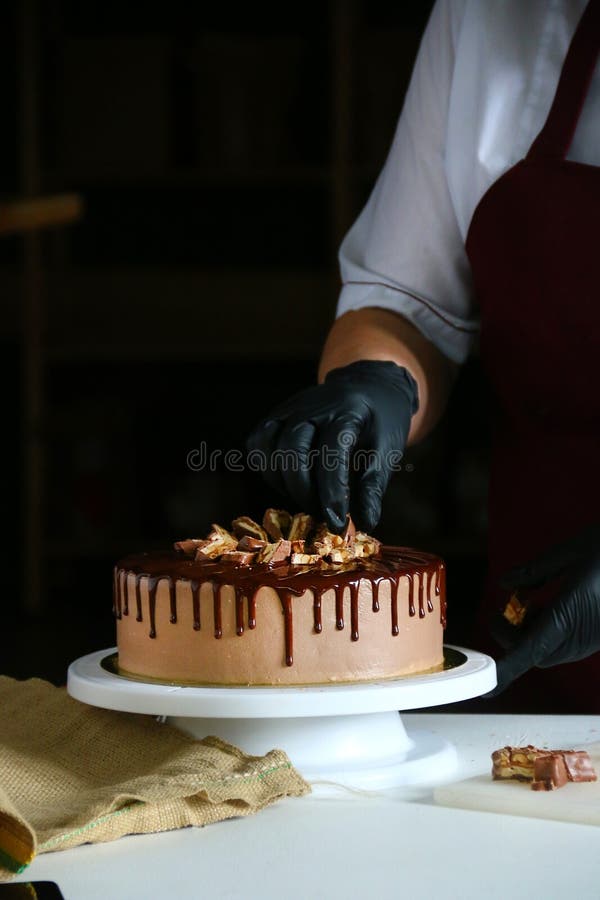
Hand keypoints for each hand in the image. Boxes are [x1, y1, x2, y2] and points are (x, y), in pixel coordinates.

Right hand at [246, 360, 417, 531]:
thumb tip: (364, 525)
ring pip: (269, 445)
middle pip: (293, 448)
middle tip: (322, 513)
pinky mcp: (277, 414)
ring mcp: (291, 408)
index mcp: (348, 412)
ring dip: (283, 482)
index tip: (337, 523)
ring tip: (308, 498)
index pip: (332, 452)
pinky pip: (258, 442)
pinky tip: (288, 482)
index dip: (332, 491)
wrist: (369, 387)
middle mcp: (314, 406)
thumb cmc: (380, 424)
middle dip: (303, 490)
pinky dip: (267, 468)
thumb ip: (373, 487)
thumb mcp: (387, 452)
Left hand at [492, 522, 599, 693]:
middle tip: (504, 610)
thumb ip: (536, 570)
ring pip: (548, 650)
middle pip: (533, 653)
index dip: (506, 671)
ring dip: (529, 633)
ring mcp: (591, 640)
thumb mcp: (571, 552)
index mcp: (569, 614)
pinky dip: (546, 630)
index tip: (488, 686)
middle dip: (512, 637)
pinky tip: (547, 605)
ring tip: (527, 602)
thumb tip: (506, 583)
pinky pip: (564, 644)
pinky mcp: (597, 637)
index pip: (529, 650)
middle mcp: (580, 635)